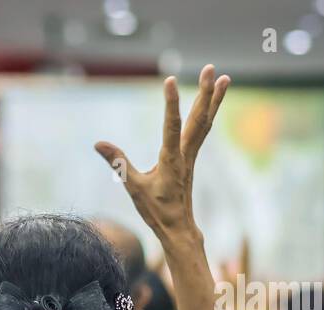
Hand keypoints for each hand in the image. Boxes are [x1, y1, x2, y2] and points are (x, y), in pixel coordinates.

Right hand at [95, 65, 228, 239]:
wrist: (178, 228)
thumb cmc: (155, 210)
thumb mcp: (133, 187)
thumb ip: (118, 163)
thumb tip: (98, 144)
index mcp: (171, 160)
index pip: (171, 126)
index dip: (171, 103)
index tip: (170, 81)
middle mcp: (186, 154)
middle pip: (199, 118)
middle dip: (205, 92)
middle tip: (212, 68)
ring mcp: (191, 155)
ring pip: (205, 122)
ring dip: (213, 100)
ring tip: (225, 78)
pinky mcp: (191, 158)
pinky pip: (202, 130)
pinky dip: (207, 114)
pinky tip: (210, 104)